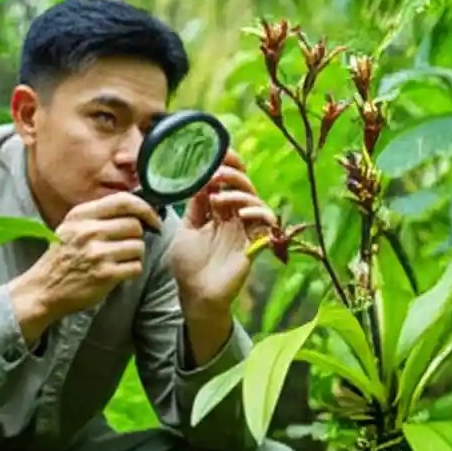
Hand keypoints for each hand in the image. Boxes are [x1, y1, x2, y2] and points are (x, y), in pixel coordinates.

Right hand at [9, 193, 160, 340]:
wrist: (44, 289)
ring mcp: (97, 253)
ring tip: (120, 260)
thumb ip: (99, 216)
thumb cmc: (63, 257)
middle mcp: (89, 231)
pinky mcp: (105, 275)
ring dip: (135, 255)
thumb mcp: (72, 227)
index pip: (123, 201)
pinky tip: (119, 272)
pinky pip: (136, 267)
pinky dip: (132, 270)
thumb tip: (138, 210)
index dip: (145, 209)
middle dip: (137, 236)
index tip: (153, 219)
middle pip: (135, 225)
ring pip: (139, 247)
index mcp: (81, 215)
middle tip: (127, 245)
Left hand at [168, 149, 275, 313]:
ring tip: (221, 196)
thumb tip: (196, 181)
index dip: (226, 166)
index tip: (217, 154)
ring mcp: (245, 231)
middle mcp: (234, 218)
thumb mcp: (186, 230)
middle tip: (218, 172)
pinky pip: (265, 223)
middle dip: (233, 174)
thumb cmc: (189, 266)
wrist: (195, 296)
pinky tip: (240, 213)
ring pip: (255, 200)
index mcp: (218, 212)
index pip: (227, 182)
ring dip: (239, 193)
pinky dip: (257, 213)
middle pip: (244, 186)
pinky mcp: (254, 245)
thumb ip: (194, 207)